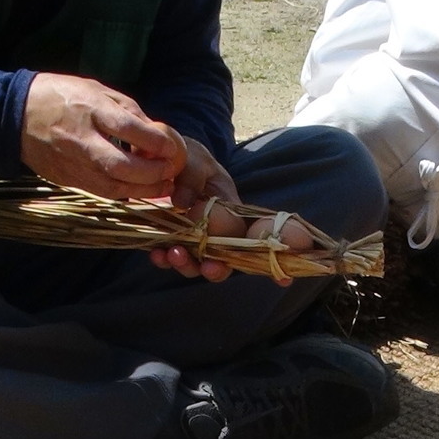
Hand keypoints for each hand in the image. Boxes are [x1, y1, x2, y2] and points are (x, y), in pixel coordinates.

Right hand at [21, 72, 186, 197]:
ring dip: (143, 190)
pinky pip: (101, 191)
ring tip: (163, 185)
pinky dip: (125, 192)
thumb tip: (155, 132)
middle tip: (170, 170)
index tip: (172, 147)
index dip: (155, 141)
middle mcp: (81, 139)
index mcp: (89, 109)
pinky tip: (139, 188)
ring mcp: (72, 163)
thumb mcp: (95, 89)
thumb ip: (126, 110)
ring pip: (113, 186)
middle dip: (153, 173)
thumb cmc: (60, 96)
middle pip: (122, 165)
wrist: (15, 115)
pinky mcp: (68, 179)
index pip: (128, 128)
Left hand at [149, 140, 316, 281]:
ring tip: (173, 254)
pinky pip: (169, 256)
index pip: (256, 242)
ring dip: (187, 265)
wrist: (165, 161)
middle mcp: (217, 234)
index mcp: (234, 215)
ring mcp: (193, 240)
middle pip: (225, 261)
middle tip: (208, 266)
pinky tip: (156, 253)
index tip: (282, 278)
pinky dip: (163, 259)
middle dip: (218, 269)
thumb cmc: (192, 159)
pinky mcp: (170, 240)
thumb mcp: (196, 159)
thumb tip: (183, 203)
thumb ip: (192, 175)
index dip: (268, 261)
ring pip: (196, 263)